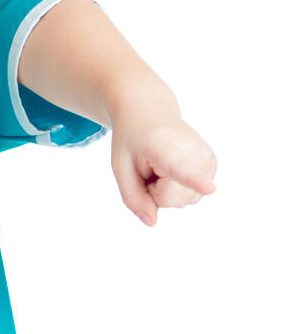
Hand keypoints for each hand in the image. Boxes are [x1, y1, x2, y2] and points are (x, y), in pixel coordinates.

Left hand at [109, 99, 217, 226]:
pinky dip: (178, 186)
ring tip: (161, 164)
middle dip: (155, 192)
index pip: (181, 169)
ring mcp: (207, 157)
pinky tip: (172, 166)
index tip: (209, 188)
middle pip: (171, 200)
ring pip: (183, 200)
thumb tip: (152, 222)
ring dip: (167, 190)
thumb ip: (133, 197)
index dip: (194, 180)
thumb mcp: (120, 167)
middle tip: (149, 166)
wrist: (149, 111)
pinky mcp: (213, 163)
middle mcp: (192, 150)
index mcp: (164, 147)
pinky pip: (192, 195)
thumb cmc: (132, 139)